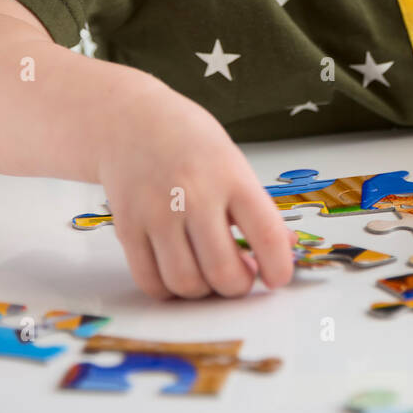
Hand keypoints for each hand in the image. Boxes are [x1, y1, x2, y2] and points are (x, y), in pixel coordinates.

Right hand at [96, 78, 295, 300]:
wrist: (130, 120)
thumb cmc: (188, 139)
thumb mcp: (233, 161)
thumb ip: (256, 207)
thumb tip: (285, 248)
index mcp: (230, 175)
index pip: (266, 234)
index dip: (278, 268)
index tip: (278, 278)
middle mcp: (194, 194)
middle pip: (222, 271)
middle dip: (238, 287)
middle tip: (242, 277)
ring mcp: (156, 212)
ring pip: (185, 283)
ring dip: (204, 292)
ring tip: (209, 274)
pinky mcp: (127, 227)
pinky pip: (150, 280)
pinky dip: (169, 290)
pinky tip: (179, 273)